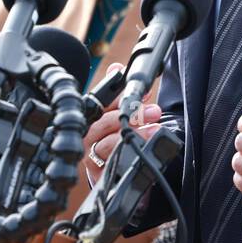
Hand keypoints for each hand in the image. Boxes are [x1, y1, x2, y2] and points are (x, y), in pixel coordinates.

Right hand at [81, 63, 162, 185]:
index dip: (119, 96)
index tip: (140, 93)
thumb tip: (116, 68)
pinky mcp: (99, 175)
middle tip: (153, 111)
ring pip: (108, 144)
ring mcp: (91, 156)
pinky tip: (144, 150)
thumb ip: (118, 91)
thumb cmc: (113, 138)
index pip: (100, 102)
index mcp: (91, 117)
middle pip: (103, 122)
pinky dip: (128, 156)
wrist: (111, 173)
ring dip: (134, 135)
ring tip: (154, 130)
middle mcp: (87, 136)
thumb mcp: (118, 111)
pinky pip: (111, 164)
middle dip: (130, 115)